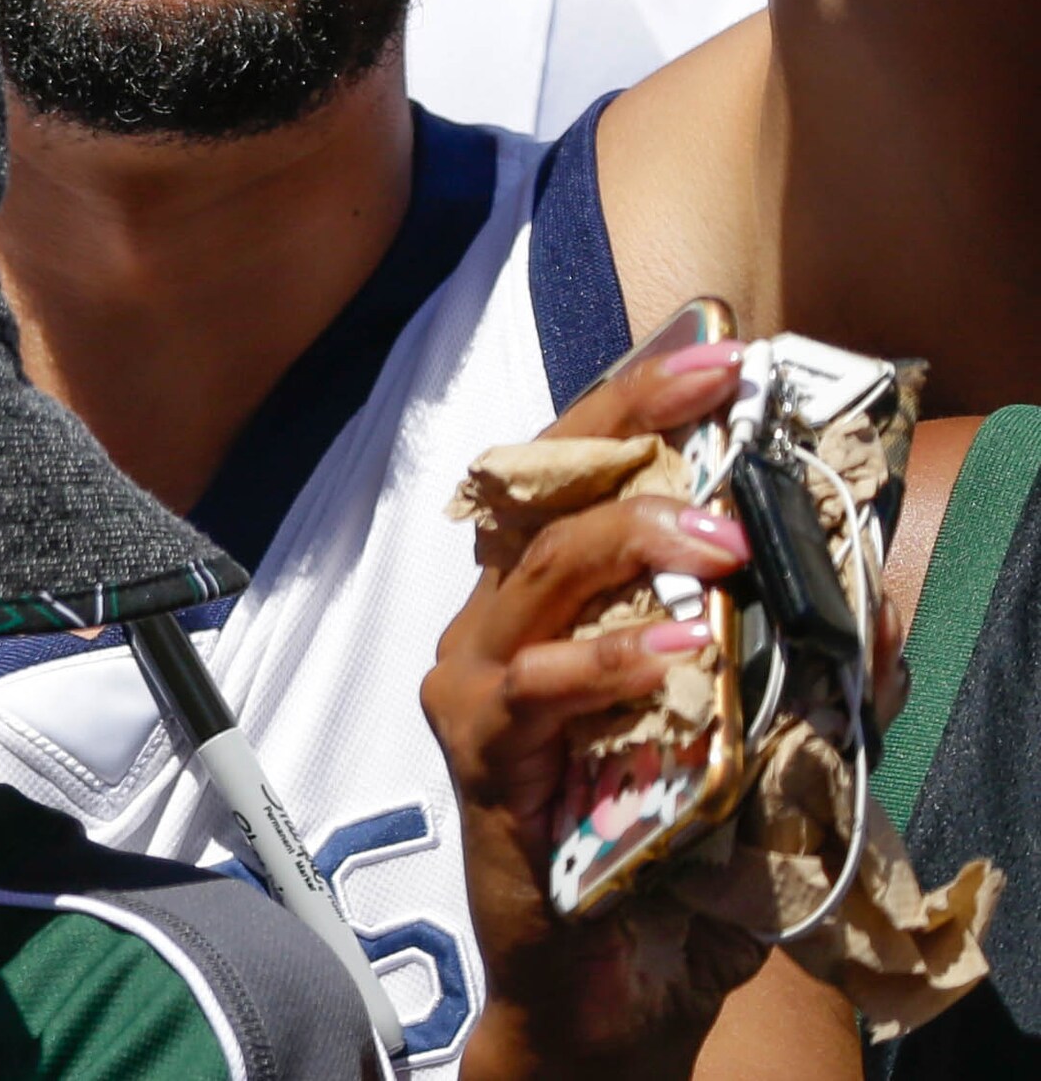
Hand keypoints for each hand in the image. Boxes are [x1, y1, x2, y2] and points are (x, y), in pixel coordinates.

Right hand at [426, 334, 766, 1080]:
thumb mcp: (751, 739)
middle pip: (544, 488)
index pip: (580, 465)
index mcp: (553, 600)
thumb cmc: (668, 855)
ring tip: (717, 541)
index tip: (716, 348)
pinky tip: (673, 658)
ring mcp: (476, 687)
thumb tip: (866, 586)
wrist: (612, 994)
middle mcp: (497, 622)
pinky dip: (606, 668)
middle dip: (630, 424)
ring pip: (536, 574)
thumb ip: (789, 663)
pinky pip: (533, 694)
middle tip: (719, 400)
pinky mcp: (477, 760)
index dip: (637, 393)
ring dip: (628, 539)